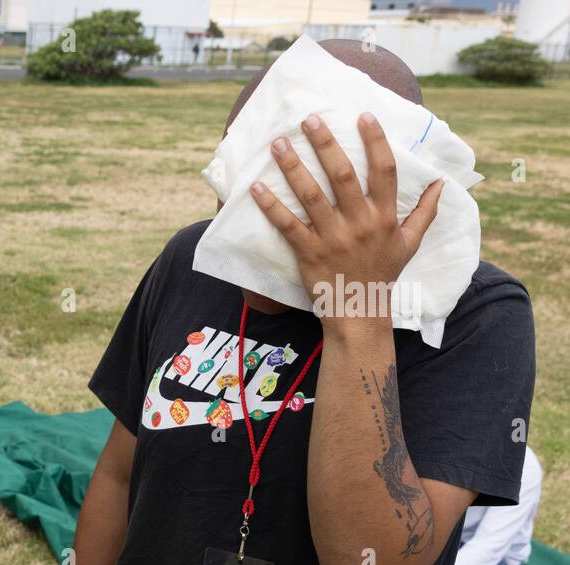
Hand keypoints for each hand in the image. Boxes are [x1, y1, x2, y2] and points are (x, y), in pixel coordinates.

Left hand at [250, 112, 441, 321]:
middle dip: (325, 143)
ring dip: (292, 167)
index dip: (375, 141)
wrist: (359, 314)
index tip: (363, 115)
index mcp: (384, 216)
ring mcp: (332, 238)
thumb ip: (424, 211)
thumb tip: (441, 183)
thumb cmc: (382, 275)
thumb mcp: (410, 243)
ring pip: (310, 195)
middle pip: (341, 175)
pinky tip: (256, 187)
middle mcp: (359, 223)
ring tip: (278, 143)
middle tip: (309, 119)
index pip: (383, 170)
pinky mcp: (308, 253)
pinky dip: (271, 206)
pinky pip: (287, 225)